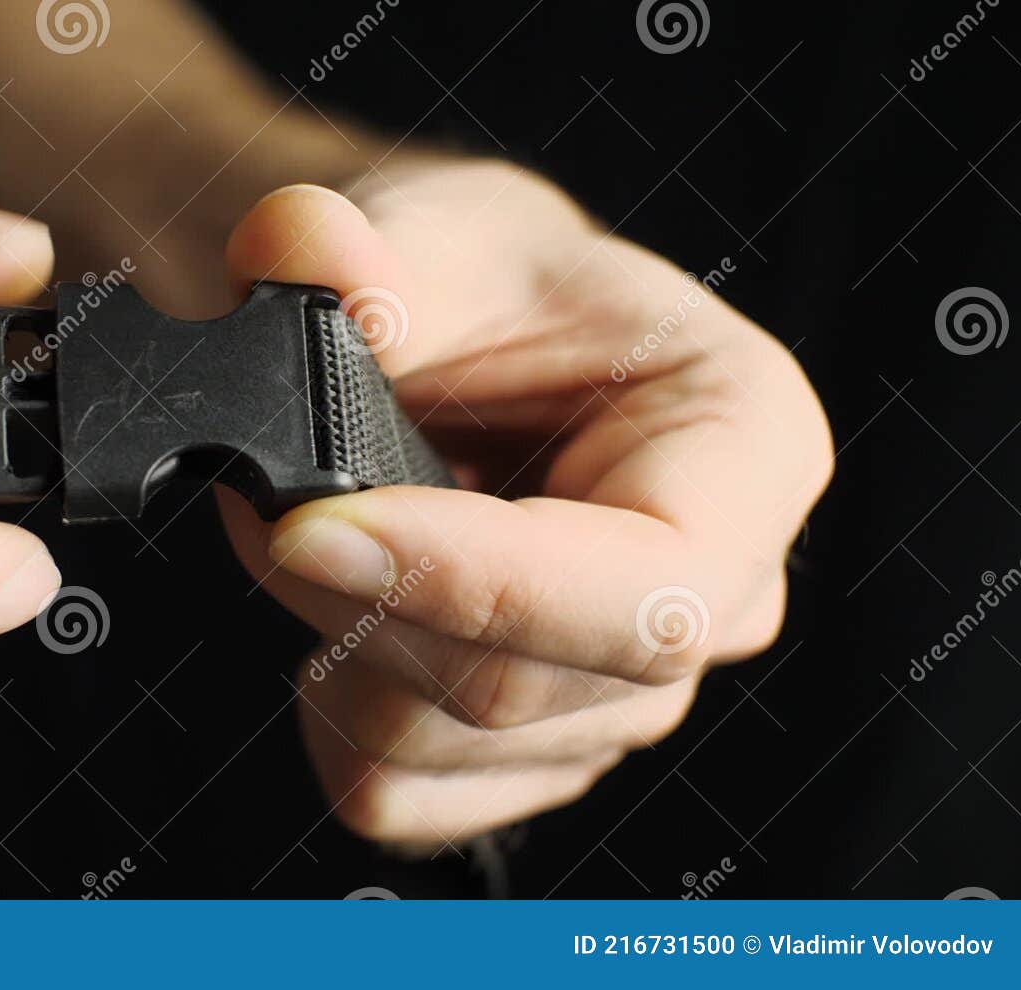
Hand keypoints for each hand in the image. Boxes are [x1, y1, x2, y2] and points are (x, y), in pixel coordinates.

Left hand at [217, 161, 831, 844]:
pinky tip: (341, 611)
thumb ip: (372, 250)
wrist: (440, 337)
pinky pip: (400, 794)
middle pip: (527, 688)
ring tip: (317, 522)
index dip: (472, 582)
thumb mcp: (435, 226)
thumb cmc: (478, 280)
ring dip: (329, 638)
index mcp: (744, 452)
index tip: (312, 525)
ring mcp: (623, 690)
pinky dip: (328, 715)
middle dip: (360, 600)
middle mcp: (713, 595)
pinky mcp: (534, 748)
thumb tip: (310, 258)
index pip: (648, 590)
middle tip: (275, 494)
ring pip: (441, 746)